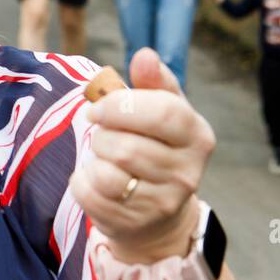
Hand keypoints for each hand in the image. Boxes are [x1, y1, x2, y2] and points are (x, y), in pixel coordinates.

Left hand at [69, 48, 215, 263]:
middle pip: (126, 147)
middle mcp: (188, 172)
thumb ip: (153, 82)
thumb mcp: (161, 110)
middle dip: (102, 136)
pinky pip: (91, 196)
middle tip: (102, 135)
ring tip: (102, 157)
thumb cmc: (155, 146)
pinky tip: (95, 179)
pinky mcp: (135, 223)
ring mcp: (163, 203)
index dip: (121, 106)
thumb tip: (144, 55)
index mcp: (197, 135)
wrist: (157, 209)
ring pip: (108, 175)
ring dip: (93, 160)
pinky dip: (82, 182)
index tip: (98, 107)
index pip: (162, 112)